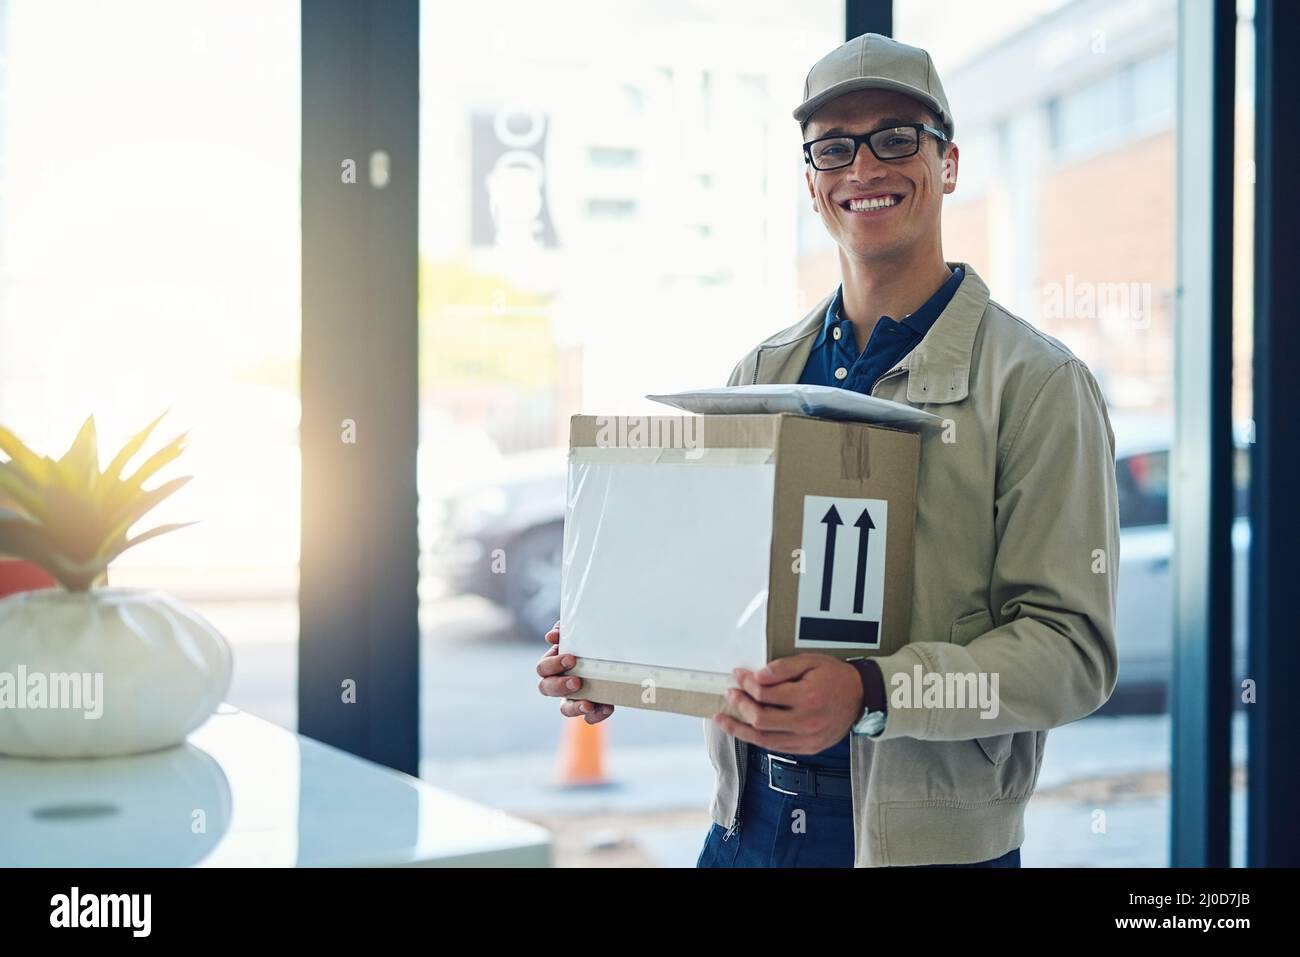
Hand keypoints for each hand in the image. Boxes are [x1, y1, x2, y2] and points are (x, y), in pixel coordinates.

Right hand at [535, 620, 614, 723]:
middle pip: (546, 689)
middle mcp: (558, 682)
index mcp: (553, 664)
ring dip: (574, 707)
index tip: (571, 659)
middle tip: (577, 681)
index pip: (543, 668)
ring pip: (564, 709)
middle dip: (560, 685)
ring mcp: (572, 697)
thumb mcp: (579, 634)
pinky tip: (607, 706)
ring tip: (588, 704)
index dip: (554, 665)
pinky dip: (597, 715)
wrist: (611, 657)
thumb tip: (553, 635)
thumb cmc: (588, 644)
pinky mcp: (589, 708)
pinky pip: (588, 718)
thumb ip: (566, 631)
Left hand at [713, 654, 862, 753]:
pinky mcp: (808, 748)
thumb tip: (757, 676)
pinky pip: (775, 747)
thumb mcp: (810, 661)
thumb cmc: (835, 677)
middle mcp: (806, 722)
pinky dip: (757, 739)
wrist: (861, 697)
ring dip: (739, 729)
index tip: (738, 675)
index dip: (746, 683)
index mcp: (807, 697)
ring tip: (723, 720)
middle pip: (760, 719)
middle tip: (731, 693)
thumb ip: (782, 668)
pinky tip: (745, 731)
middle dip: (740, 705)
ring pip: (763, 739)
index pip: (765, 693)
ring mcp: (807, 739)